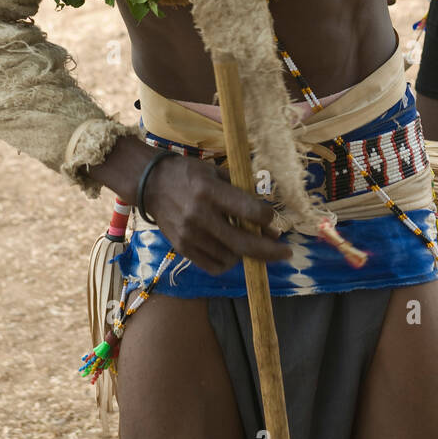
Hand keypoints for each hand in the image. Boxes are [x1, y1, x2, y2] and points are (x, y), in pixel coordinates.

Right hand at [140, 152, 292, 275]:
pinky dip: (228, 262)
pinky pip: (213, 266)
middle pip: (244, 242)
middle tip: (286, 252)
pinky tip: (233, 253)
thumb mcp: (215, 172)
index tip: (273, 219)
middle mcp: (199, 215)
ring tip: (252, 245)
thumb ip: (240, 192)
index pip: (249, 211)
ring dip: (247, 254)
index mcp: (209, 191)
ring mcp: (190, 235)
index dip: (267, 218)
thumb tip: (266, 217)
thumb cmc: (188, 174)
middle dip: (270, 251)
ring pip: (231, 257)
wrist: (151, 183)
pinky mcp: (182, 248)